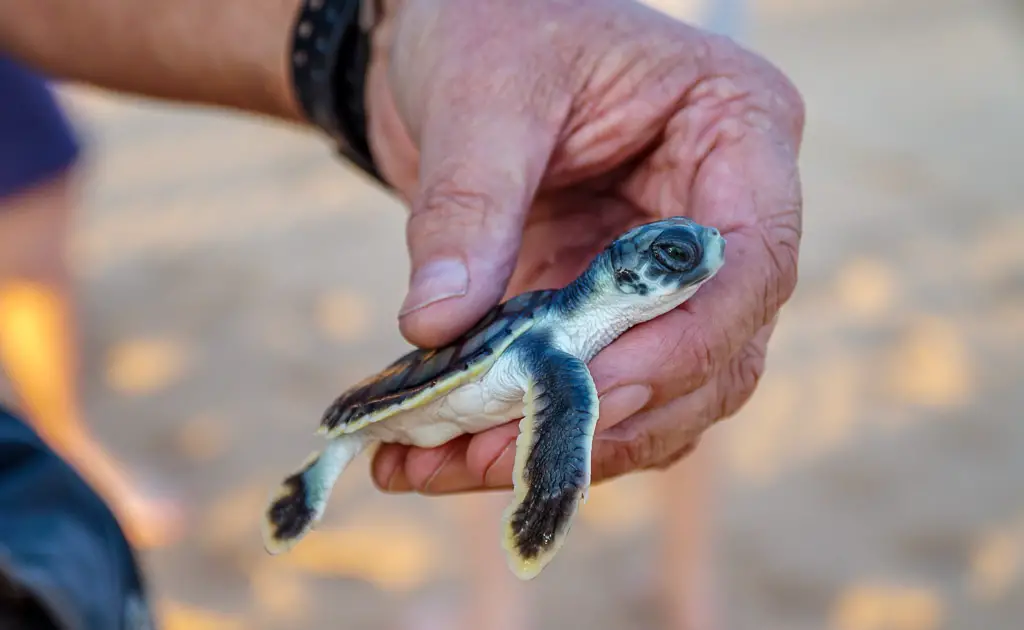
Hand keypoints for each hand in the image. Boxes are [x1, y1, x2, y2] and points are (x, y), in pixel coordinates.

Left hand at [362, 0, 803, 492]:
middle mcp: (720, 215)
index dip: (687, 341)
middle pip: (712, 352)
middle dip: (605, 418)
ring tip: (437, 467)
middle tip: (491, 457)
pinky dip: (525, 430)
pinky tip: (438, 454)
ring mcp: (667, 275)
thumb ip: (469, 207)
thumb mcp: (483, 96)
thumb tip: (436, 325)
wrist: (455, 40)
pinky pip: (593, 391)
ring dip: (556, 446)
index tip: (592, 392)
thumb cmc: (494, 25)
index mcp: (735, 130)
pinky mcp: (609, 311)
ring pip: (655, 395)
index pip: (752, 259)